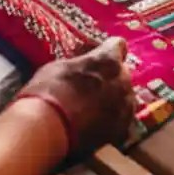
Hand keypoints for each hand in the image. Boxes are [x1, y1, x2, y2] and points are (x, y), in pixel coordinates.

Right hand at [17, 38, 135, 161]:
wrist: (48, 128)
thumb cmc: (49, 91)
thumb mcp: (60, 67)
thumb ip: (79, 65)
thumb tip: (82, 67)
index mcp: (108, 60)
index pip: (118, 45)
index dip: (108, 50)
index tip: (100, 56)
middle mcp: (123, 80)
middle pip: (122, 73)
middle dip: (110, 77)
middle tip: (92, 86)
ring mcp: (125, 106)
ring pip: (125, 97)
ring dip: (114, 99)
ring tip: (94, 108)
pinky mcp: (122, 129)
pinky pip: (122, 119)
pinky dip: (112, 120)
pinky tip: (97, 124)